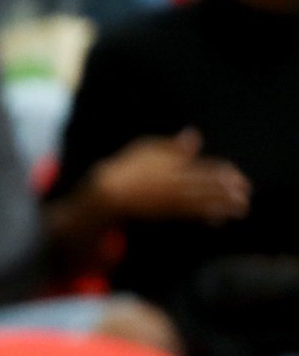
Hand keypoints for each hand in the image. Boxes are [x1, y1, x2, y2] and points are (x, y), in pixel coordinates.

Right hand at [90, 130, 249, 223]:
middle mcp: (175, 184)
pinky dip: (206, 217)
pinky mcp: (167, 213)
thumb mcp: (147, 147)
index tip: (236, 174)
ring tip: (241, 209)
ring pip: (204, 203)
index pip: (204, 168)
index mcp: (173, 166)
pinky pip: (191, 215)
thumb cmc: (127, 167)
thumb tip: (194, 134)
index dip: (222, 172)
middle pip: (208, 187)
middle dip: (229, 190)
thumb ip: (173, 145)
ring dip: (224, 206)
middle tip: (246, 192)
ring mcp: (172, 200)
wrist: (108, 192)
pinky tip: (218, 220)